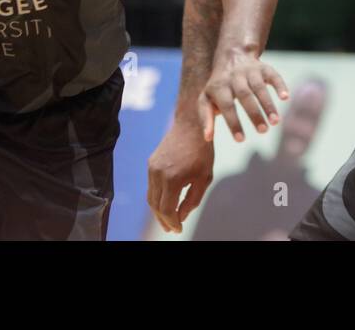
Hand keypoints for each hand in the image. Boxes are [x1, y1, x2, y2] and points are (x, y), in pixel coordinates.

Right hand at [147, 118, 213, 233]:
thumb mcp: (204, 177)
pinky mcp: (150, 163)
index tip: (179, 230)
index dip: (173, 223)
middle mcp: (158, 174)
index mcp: (172, 179)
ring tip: (168, 220)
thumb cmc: (202, 152)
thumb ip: (192, 200)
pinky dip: (157, 198)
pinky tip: (165, 203)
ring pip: (150, 197)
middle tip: (172, 229)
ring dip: (158, 211)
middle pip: (156, 206)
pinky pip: (151, 186)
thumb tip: (180, 217)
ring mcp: (151, 168)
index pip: (167, 210)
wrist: (192, 124)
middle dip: (164, 220)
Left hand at [198, 47, 289, 142]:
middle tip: (263, 131)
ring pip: (260, 87)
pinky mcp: (264, 68)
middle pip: (245, 96)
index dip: (233, 122)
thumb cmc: (219, 86)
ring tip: (276, 122)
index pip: (227, 106)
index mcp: (219, 86)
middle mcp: (235, 77)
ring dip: (268, 104)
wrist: (232, 56)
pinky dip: (280, 85)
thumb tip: (207, 138)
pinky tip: (286, 97)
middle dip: (254, 114)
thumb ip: (205, 117)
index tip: (241, 140)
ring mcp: (250, 71)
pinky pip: (273, 76)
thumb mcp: (206, 98)